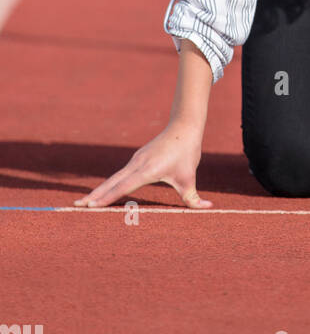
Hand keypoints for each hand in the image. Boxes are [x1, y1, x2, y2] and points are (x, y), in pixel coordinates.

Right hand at [73, 120, 210, 209]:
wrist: (184, 126)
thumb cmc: (187, 152)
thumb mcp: (190, 177)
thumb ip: (194, 197)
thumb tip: (209, 208)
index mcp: (147, 170)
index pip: (123, 187)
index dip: (106, 197)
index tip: (91, 206)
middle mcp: (137, 164)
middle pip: (112, 182)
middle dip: (94, 196)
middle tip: (76, 207)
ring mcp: (135, 161)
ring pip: (114, 178)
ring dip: (99, 190)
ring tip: (84, 203)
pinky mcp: (137, 159)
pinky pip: (120, 174)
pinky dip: (109, 184)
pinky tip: (102, 193)